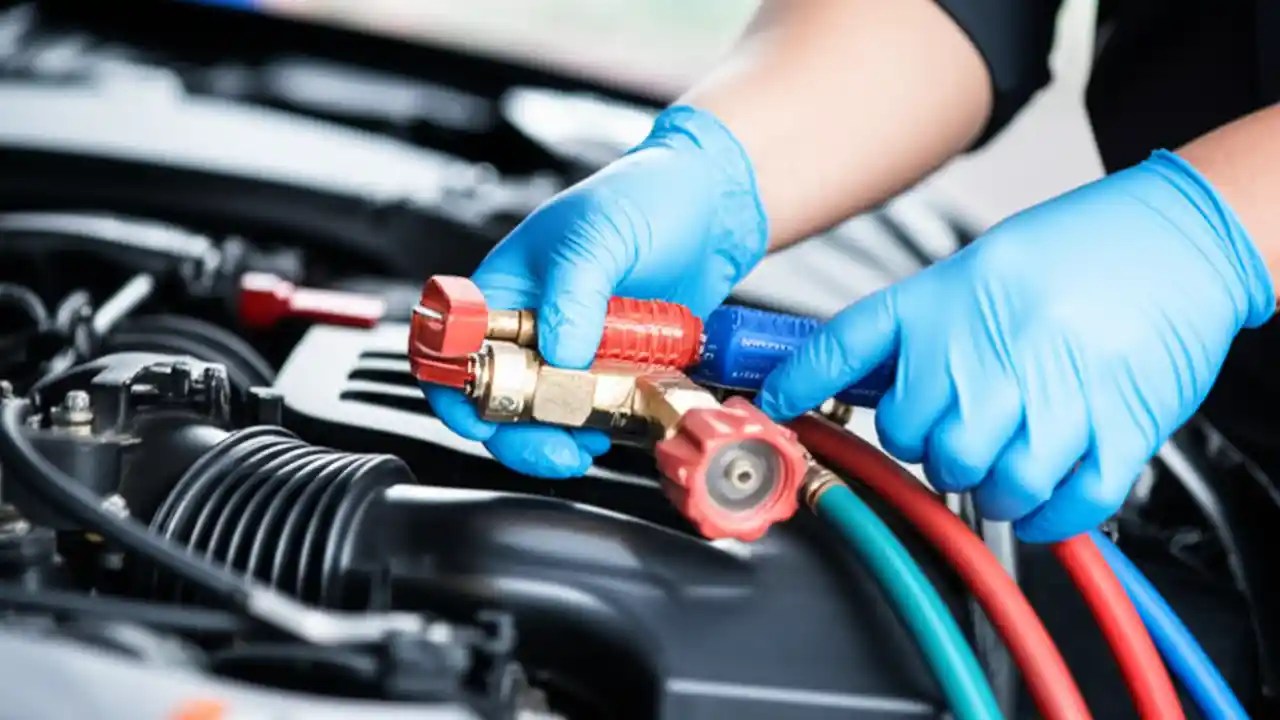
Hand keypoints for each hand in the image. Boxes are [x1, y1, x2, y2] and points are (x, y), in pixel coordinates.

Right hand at [424, 106, 768, 477]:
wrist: (713, 205)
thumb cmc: (642, 196)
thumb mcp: (597, 235)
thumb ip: (573, 293)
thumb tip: (560, 355)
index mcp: (506, 288)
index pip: (453, 346)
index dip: (454, 387)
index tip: (481, 416)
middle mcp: (534, 325)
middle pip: (500, 396)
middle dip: (520, 432)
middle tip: (556, 447)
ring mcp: (577, 349)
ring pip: (551, 413)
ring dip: (565, 436)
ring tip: (593, 439)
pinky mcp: (618, 367)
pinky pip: (602, 410)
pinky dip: (608, 426)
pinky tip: (623, 423)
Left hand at [759, 150, 1274, 540]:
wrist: (1176, 236)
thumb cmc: (1075, 252)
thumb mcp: (976, 271)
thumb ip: (919, 329)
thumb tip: (859, 379)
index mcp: (945, 305)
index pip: (844, 349)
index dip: (800, 382)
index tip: (775, 402)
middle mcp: (986, 351)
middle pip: (924, 446)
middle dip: (936, 451)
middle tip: (960, 434)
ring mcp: (1051, 393)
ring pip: (990, 486)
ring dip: (993, 487)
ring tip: (1007, 462)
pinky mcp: (1114, 429)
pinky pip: (1063, 505)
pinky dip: (1048, 514)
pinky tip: (1046, 492)